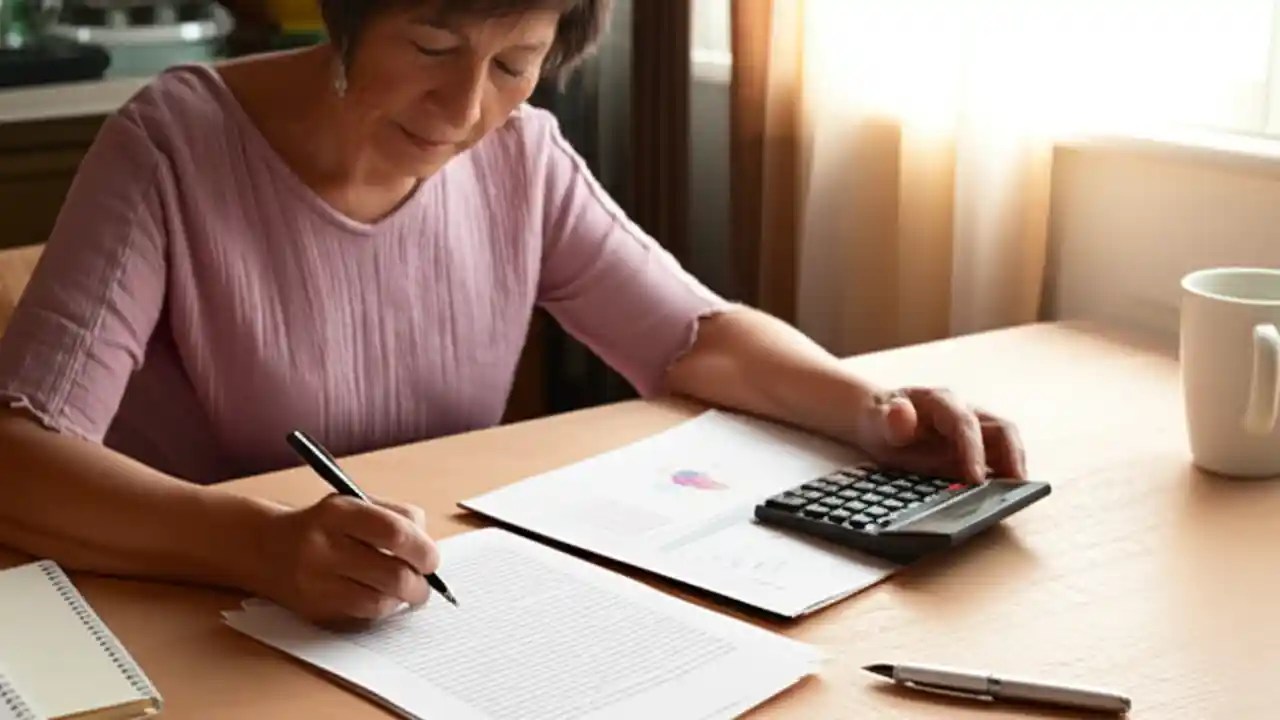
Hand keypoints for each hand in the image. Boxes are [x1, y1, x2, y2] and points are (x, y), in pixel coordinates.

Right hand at [251, 494, 439, 625]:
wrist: (266, 548)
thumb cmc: (324, 525)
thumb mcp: (355, 504)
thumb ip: (395, 517)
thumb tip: (428, 547)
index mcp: (338, 512)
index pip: (394, 532)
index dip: (422, 549)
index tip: (431, 559)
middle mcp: (323, 546)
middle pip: (392, 573)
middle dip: (420, 582)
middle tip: (426, 582)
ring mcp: (316, 581)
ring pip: (380, 600)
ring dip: (403, 599)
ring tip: (408, 591)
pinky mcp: (314, 608)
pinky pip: (362, 614)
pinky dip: (383, 608)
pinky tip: (384, 598)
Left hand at [851, 386, 1026, 484]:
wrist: (880, 419)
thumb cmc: (881, 420)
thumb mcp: (877, 419)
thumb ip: (891, 419)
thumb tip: (902, 413)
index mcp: (941, 401)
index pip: (964, 422)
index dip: (973, 450)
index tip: (975, 479)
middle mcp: (965, 411)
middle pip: (1001, 428)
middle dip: (1011, 456)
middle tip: (1015, 487)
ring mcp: (976, 429)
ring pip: (1007, 443)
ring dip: (1015, 466)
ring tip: (1019, 494)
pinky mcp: (979, 447)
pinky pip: (1000, 458)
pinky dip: (1006, 475)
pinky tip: (1005, 496)